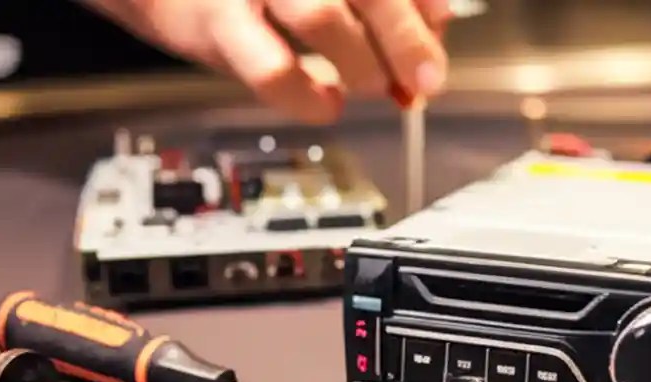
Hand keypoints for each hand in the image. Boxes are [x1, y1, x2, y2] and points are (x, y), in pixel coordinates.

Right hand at [83, 0, 450, 122]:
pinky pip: (272, 71)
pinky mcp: (213, 22)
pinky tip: (326, 104)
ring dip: (362, 65)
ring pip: (323, 18)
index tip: (438, 38)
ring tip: (372, 85)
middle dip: (407, 42)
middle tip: (424, 78)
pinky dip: (310, 98)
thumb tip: (437, 21)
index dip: (426, 8)